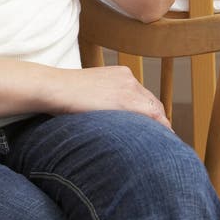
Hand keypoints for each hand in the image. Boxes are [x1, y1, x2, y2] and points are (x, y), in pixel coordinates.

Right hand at [47, 64, 171, 130]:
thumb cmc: (64, 95)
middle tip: (163, 139)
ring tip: (165, 144)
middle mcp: (128, 78)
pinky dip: (159, 127)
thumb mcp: (90, 94)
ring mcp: (129, 86)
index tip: (153, 128)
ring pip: (154, 109)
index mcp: (119, 75)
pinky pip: (151, 114)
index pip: (142, 96)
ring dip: (160, 126)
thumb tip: (107, 120)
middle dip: (159, 120)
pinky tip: (162, 140)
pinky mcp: (127, 98)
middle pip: (152, 102)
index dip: (150, 113)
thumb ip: (104, 102)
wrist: (55, 88)